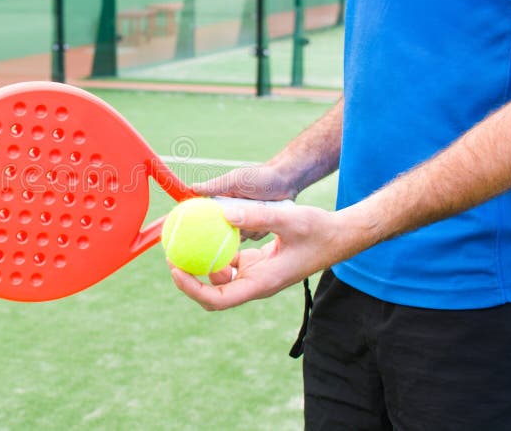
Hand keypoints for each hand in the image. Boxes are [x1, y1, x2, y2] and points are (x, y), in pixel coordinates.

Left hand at [170, 203, 346, 310]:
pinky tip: (207, 228)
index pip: (218, 299)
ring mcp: (255, 274)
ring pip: (219, 276)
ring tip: (183, 240)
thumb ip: (258, 216)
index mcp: (261, 283)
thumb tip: (223, 212)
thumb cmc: (320, 231)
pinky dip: (216, 248)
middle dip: (188, 278)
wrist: (340, 235)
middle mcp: (255, 283)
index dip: (192, 290)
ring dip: (201, 262)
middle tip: (170, 255)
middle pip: (212, 292)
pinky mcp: (256, 263)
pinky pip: (229, 260)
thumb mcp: (289, 219)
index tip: (175, 270)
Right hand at [192, 164, 298, 240]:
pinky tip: (266, 222)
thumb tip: (192, 188)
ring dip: (247, 230)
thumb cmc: (259, 177)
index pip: (206, 216)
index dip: (203, 224)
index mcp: (221, 202)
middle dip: (229, 230)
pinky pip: (253, 237)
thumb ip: (215, 186)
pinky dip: (259, 231)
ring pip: (239, 236)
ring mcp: (245, 221)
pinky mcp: (257, 227)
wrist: (286, 181)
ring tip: (257, 214)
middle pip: (222, 231)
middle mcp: (231, 213)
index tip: (201, 229)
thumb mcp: (235, 180)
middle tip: (236, 226)